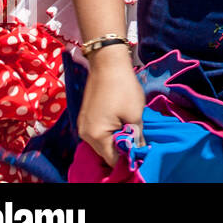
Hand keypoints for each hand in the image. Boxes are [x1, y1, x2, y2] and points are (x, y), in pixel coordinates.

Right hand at [77, 48, 145, 168]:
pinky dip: (110, 131)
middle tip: (138, 140)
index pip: (111, 159)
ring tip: (131, 130)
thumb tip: (139, 151)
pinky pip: (98, 132)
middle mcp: (84, 134)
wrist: (107, 63)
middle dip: (121, 149)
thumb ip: (136, 136)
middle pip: (105, 152)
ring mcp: (83, 125)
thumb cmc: (123, 88)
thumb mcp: (135, 114)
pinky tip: (121, 123)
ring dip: (116, 139)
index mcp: (96, 135)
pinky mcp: (85, 117)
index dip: (126, 158)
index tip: (139, 153)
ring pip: (102, 142)